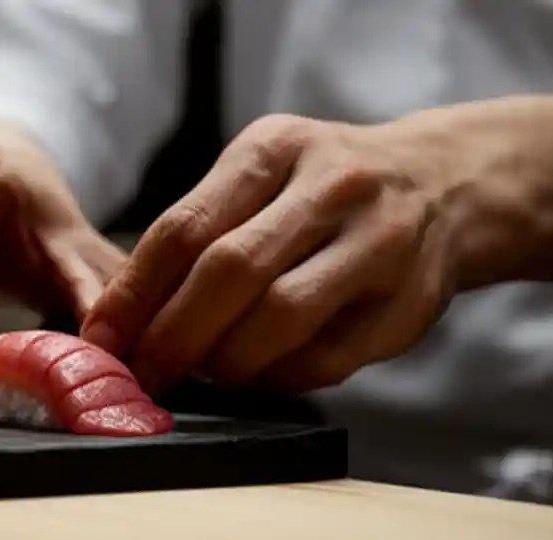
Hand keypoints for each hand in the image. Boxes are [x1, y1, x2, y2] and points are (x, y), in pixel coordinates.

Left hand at [83, 93, 552, 394]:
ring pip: (281, 319)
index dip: (135, 293)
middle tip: (143, 374)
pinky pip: (324, 359)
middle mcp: (332, 187)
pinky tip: (259, 374)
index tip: (103, 338)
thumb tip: (120, 314)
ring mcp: (379, 244)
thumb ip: (200, 230)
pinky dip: (278, 377)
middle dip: (173, 336)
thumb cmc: (325, 190)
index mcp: (277, 149)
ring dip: (226, 361)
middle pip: (231, 273)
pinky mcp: (408, 305)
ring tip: (202, 372)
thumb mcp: (264, 175)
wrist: (449, 186)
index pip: (185, 227)